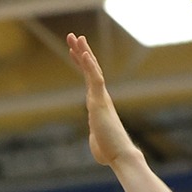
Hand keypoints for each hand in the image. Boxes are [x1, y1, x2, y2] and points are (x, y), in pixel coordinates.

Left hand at [68, 33, 139, 168]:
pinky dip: (90, 66)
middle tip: (72, 36)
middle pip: (89, 69)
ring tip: (76, 37)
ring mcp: (100, 98)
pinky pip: (95, 79)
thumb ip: (96, 136)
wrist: (119, 155)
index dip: (81, 64)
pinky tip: (83, 53)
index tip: (74, 51)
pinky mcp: (100, 102)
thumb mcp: (97, 141)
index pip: (88, 79)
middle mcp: (100, 97)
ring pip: (92, 70)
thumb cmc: (109, 151)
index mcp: (98, 103)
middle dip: (80, 52)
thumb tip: (97, 139)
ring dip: (83, 53)